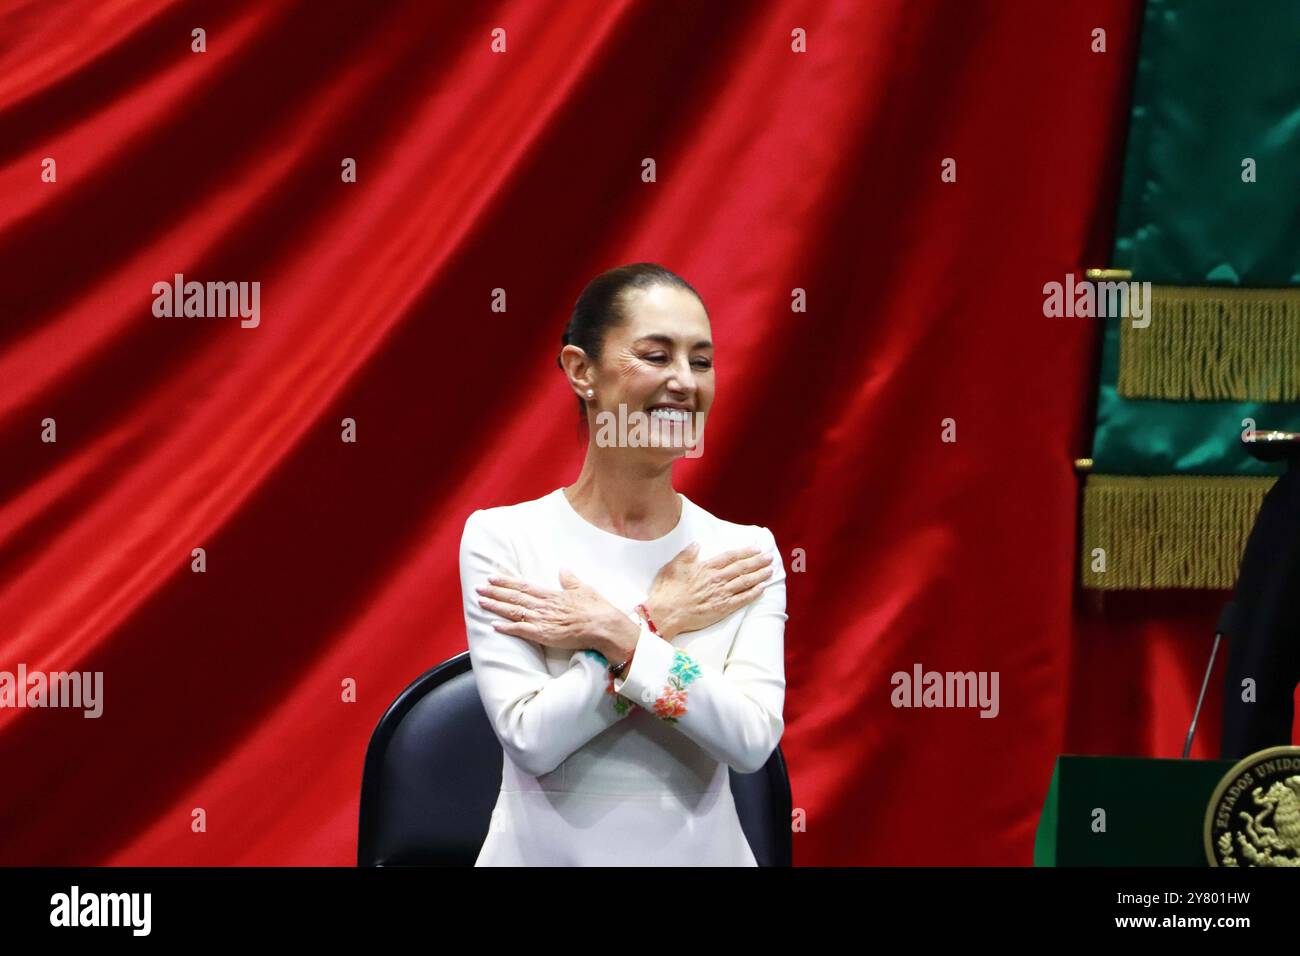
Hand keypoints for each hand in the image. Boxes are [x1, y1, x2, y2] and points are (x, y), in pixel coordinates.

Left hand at [476, 569, 638, 655]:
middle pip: (514, 597)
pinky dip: (506, 628)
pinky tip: (494, 625)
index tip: (492, 578)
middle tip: (479, 588)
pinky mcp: (544, 635)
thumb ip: (570, 580)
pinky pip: (521, 631)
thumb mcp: (583, 589)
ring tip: (481, 602)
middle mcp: (543, 605)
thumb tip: (563, 568)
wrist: (603, 626)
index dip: (506, 582)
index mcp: (551, 594)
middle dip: (495, 592)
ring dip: (496, 607)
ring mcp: (542, 620)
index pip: (523, 586)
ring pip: (514, 612)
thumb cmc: (596, 608)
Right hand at [643, 542, 773, 638]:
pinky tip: (762, 589)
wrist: (666, 613)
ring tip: (770, 570)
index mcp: (706, 567)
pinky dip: (753, 594)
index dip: (745, 552)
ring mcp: (721, 594)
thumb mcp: (673, 566)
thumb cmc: (667, 590)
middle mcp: (717, 579)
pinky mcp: (722, 609)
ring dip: (759, 575)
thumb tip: (697, 544)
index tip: (756, 548)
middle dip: (758, 562)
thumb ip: (687, 554)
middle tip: (770, 557)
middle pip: (742, 568)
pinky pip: (742, 600)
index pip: (730, 557)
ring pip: (745, 582)